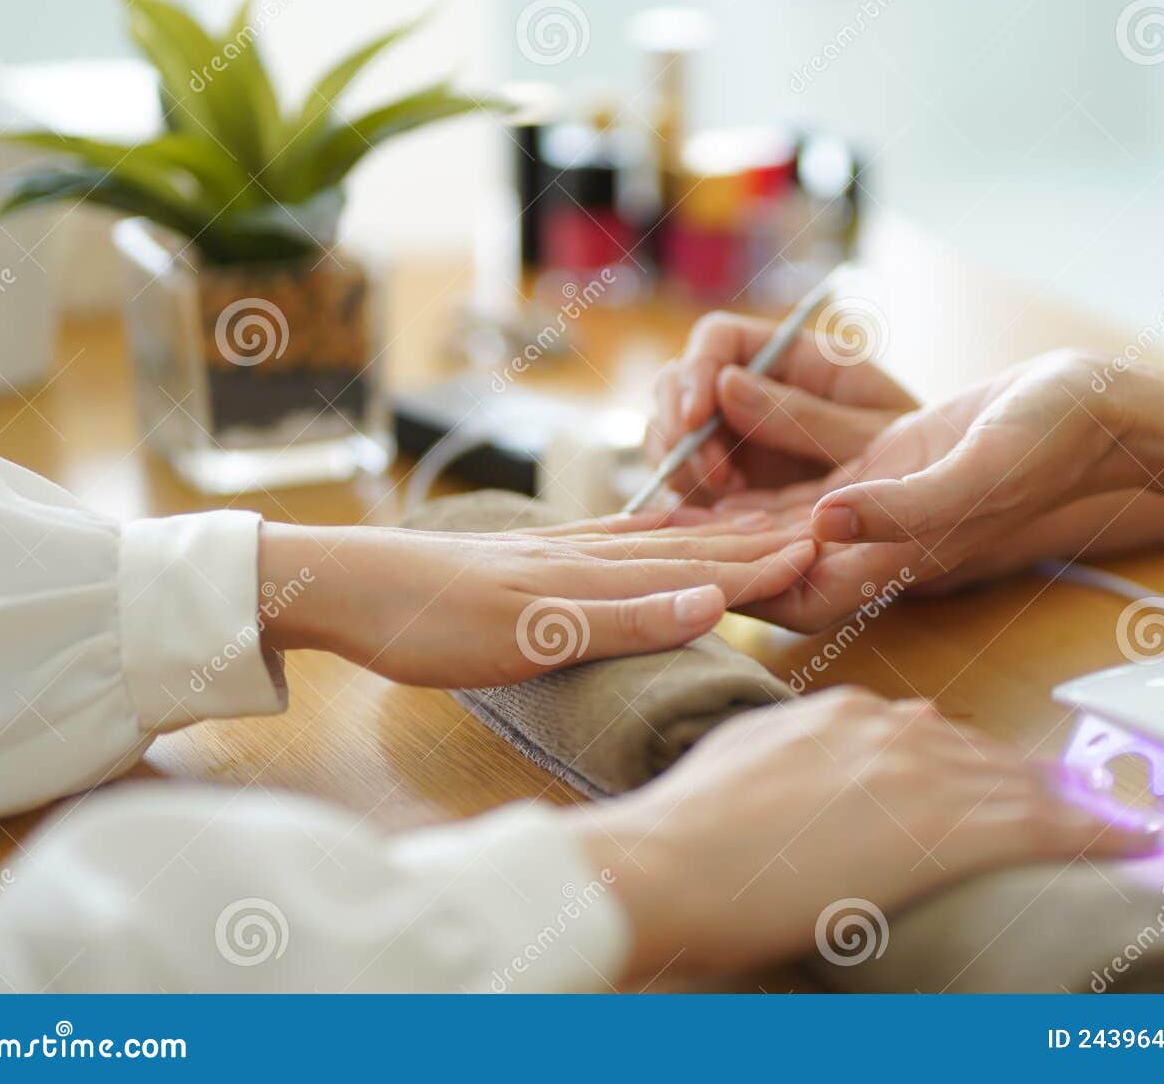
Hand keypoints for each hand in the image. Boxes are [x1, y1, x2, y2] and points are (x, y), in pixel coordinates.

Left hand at [258, 510, 816, 687]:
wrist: (342, 586)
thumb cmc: (424, 622)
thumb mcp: (526, 636)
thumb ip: (623, 620)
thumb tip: (714, 601)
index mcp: (590, 574)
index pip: (698, 566)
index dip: (760, 565)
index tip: (821, 553)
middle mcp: (582, 554)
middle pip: (687, 547)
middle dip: (754, 543)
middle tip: (817, 533)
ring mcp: (555, 551)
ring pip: (654, 542)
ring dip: (714, 537)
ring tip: (761, 525)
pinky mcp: (529, 558)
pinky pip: (612, 542)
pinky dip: (652, 535)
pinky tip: (660, 531)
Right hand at [573, 686, 1163, 980]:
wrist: (669, 864)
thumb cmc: (686, 831)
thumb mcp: (744, 765)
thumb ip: (798, 755)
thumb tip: (827, 771)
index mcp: (839, 715)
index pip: (929, 734)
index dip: (972, 763)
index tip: (1000, 782)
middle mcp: (886, 728)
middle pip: (980, 754)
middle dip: (1029, 782)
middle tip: (1078, 799)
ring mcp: (915, 771)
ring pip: (1016, 784)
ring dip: (1070, 805)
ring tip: (1116, 819)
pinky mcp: (938, 825)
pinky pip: (1037, 824)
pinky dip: (1093, 831)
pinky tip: (1132, 838)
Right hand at [646, 310, 918, 501]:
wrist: (954, 513)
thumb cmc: (935, 461)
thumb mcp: (878, 437)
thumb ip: (805, 415)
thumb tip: (726, 386)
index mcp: (798, 359)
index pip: (719, 340)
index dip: (698, 371)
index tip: (698, 416)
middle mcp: (761, 391)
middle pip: (679, 385)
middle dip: (678, 427)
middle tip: (713, 476)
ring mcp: (743, 439)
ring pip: (673, 436)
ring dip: (681, 466)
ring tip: (723, 499)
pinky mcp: (739, 487)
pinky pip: (690, 485)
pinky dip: (688, 501)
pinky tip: (714, 524)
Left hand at [693, 353, 1163, 629]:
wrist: (1125, 414)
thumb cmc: (1069, 446)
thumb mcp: (987, 470)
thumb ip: (909, 506)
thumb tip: (824, 523)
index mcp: (902, 559)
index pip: (795, 591)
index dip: (729, 582)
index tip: (664, 562)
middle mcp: (886, 538)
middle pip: (777, 548)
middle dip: (711, 529)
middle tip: (642, 506)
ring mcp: (889, 497)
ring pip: (789, 494)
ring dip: (733, 473)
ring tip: (667, 446)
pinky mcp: (898, 455)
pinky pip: (819, 448)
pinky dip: (774, 426)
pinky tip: (727, 394)